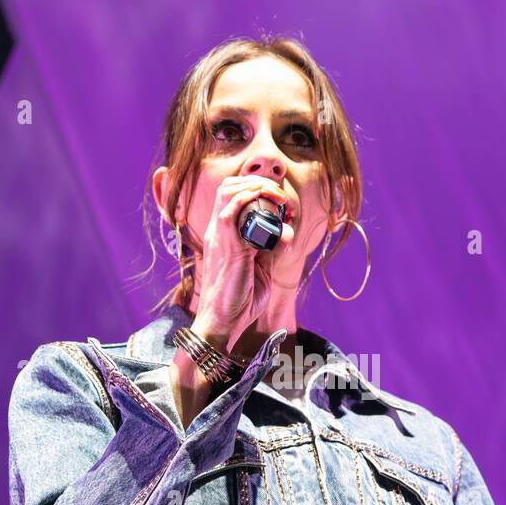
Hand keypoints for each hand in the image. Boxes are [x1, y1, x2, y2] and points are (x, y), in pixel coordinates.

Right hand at [191, 174, 292, 349]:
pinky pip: (232, 208)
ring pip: (229, 190)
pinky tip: (269, 202)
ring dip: (257, 186)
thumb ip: (272, 250)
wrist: (222, 322)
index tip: (282, 204)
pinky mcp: (225, 244)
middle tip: (281, 198)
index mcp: (223, 235)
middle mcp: (218, 231)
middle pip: (230, 186)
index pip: (232, 195)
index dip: (257, 189)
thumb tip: (288, 233)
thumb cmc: (238, 301)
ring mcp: (219, 236)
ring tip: (278, 198)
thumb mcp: (261, 270)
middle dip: (259, 182)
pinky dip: (251, 197)